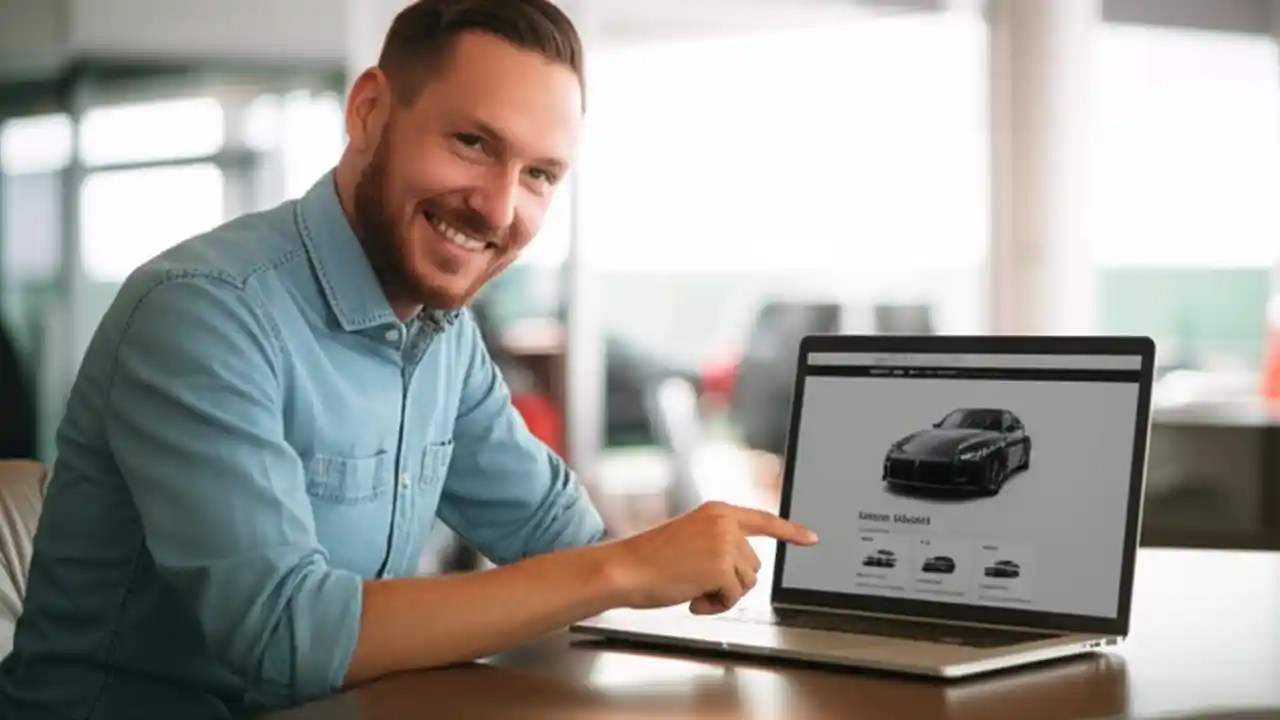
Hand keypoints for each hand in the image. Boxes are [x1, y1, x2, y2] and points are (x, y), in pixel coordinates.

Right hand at [606, 501, 818, 614]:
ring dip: (722, 594)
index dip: (790, 531)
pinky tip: (692, 599)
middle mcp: (725, 522)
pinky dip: (715, 605)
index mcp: (717, 511)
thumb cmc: (649, 559)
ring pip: (746, 583)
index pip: (763, 520)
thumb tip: (744, 569)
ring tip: (692, 589)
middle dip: (731, 581)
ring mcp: (725, 544)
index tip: (811, 538)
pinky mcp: (722, 567)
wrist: (625, 568)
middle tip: (698, 583)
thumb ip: (718, 543)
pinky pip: (733, 598)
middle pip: (753, 564)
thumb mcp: (689, 538)